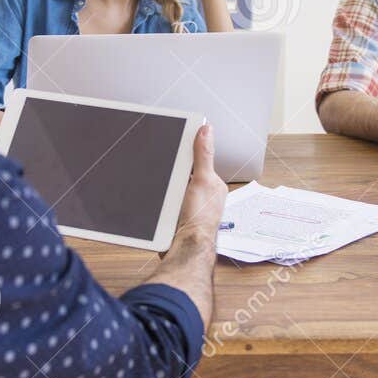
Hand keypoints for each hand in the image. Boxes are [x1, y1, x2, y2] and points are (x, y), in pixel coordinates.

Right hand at [174, 124, 227, 239]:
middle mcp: (205, 196)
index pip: (200, 162)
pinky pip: (167, 203)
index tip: (176, 150)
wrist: (186, 248)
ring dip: (167, 190)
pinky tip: (161, 203)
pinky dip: (163, 202)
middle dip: (175, 174)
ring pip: (174, 189)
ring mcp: (191, 208)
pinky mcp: (179, 217)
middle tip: (169, 177)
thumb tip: (207, 129)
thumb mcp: (203, 180)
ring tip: (166, 194)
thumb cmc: (199, 219)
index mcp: (215, 185)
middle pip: (185, 175)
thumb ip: (204, 155)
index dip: (188, 156)